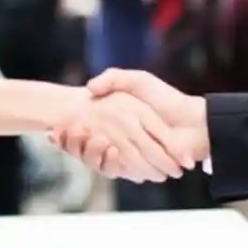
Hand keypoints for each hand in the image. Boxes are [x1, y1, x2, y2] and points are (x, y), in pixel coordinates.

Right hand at [52, 69, 208, 178]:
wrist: (193, 125)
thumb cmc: (166, 99)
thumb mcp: (138, 81)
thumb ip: (114, 78)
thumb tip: (89, 87)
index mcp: (116, 121)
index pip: (84, 130)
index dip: (68, 132)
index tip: (53, 129)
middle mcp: (118, 139)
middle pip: (84, 146)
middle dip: (69, 142)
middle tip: (54, 134)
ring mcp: (126, 155)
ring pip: (95, 159)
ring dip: (84, 150)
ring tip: (78, 137)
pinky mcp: (134, 167)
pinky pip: (113, 168)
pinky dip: (106, 160)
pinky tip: (106, 148)